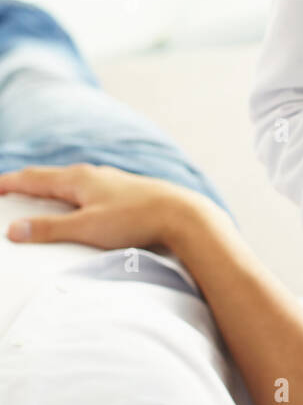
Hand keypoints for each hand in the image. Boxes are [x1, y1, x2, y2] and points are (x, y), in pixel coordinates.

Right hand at [0, 163, 210, 252]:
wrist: (183, 215)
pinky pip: (88, 189)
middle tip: (6, 190)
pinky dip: (71, 195)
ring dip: (49, 188)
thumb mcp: (86, 228)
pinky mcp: (125, 192)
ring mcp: (110, 181)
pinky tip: (79, 203)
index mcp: (77, 179)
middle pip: (50, 177)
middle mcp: (92, 174)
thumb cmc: (135, 219)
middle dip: (25, 183)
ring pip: (70, 182)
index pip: (32, 178)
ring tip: (36, 197)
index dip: (9, 183)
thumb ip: (49, 229)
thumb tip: (14, 230)